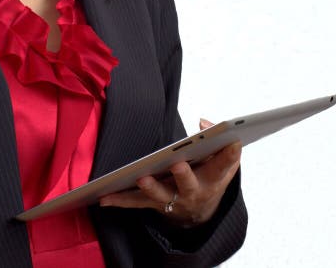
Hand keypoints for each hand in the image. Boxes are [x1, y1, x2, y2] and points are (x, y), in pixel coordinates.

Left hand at [98, 119, 241, 227]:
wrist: (200, 213)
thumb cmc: (210, 178)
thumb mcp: (222, 163)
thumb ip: (220, 142)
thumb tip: (204, 123)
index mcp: (213, 179)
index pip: (224, 166)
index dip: (229, 155)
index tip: (232, 142)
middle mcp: (193, 192)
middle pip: (189, 185)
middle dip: (184, 175)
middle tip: (178, 164)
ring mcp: (172, 200)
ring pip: (160, 195)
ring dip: (150, 187)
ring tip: (140, 178)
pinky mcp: (153, 203)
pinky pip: (135, 202)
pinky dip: (120, 201)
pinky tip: (103, 197)